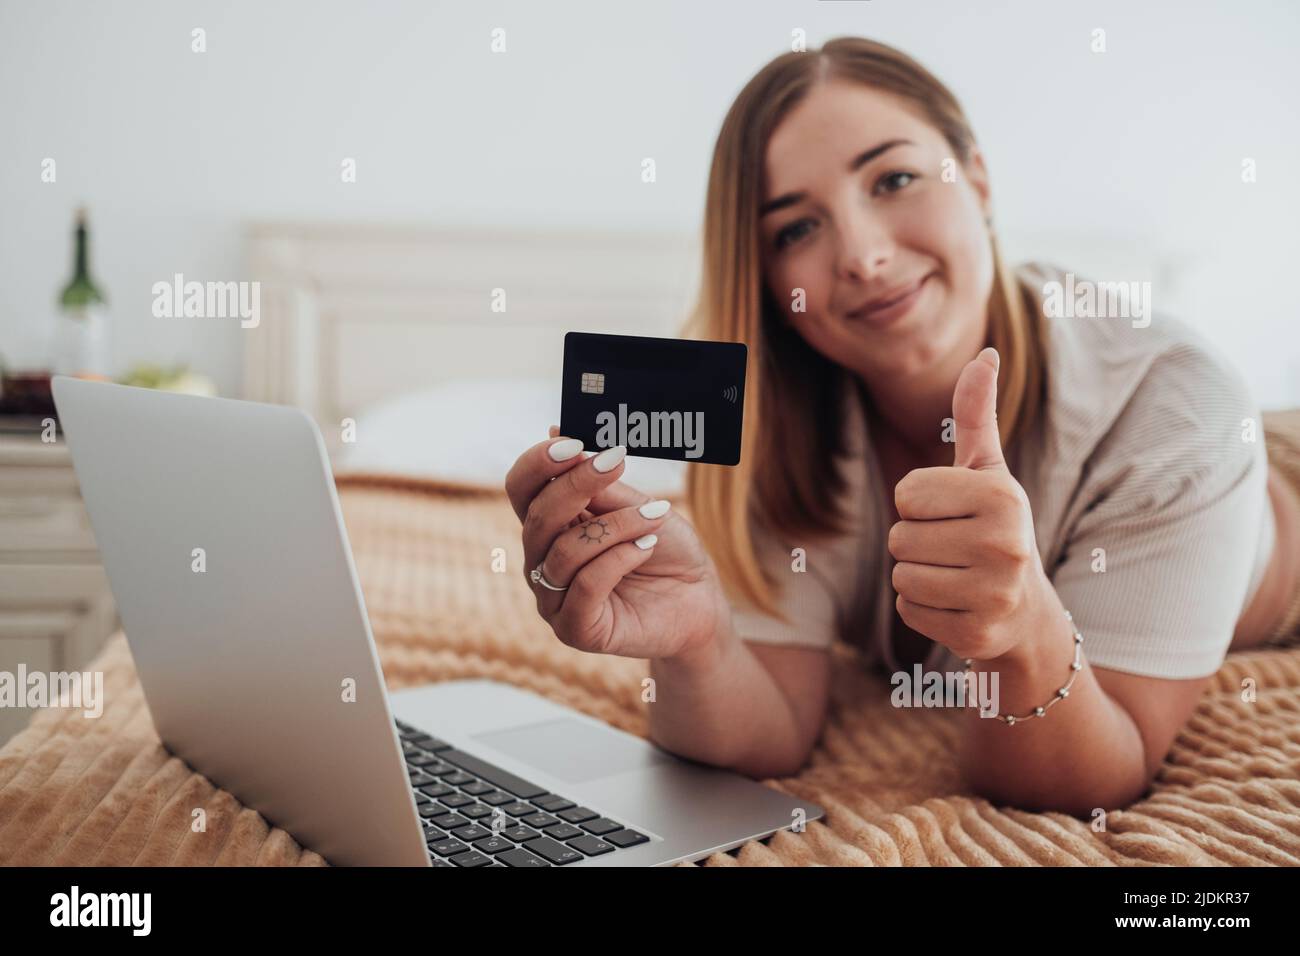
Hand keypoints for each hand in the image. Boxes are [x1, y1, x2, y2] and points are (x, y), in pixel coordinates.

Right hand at [504, 427, 728, 660]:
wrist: (699, 601)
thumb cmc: (666, 550)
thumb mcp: (637, 506)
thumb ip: (600, 483)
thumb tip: (558, 432)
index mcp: (551, 525)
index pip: (521, 489)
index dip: (538, 464)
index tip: (573, 442)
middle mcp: (542, 561)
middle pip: (537, 518)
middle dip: (577, 485)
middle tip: (616, 461)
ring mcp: (554, 599)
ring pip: (566, 551)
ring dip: (617, 525)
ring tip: (656, 514)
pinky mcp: (575, 630)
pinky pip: (585, 586)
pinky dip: (620, 559)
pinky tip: (647, 547)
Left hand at [887, 347, 1058, 661]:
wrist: (1025, 610)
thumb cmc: (992, 527)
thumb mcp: (986, 471)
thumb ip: (976, 414)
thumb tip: (986, 353)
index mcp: (1003, 496)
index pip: (906, 494)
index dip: (918, 504)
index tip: (952, 513)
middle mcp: (1006, 545)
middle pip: (900, 538)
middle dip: (916, 543)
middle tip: (954, 549)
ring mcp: (995, 594)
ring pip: (901, 575)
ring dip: (917, 576)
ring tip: (955, 576)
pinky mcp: (978, 635)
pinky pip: (908, 611)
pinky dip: (921, 609)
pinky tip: (956, 605)